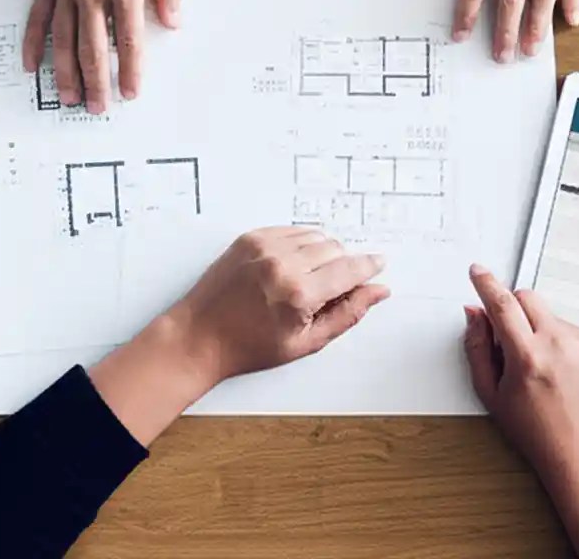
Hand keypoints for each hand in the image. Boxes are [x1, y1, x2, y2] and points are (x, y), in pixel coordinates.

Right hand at [26, 0, 180, 113]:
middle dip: (96, 83)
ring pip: (64, 40)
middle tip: (98, 108)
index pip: (129, 40)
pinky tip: (31, 64)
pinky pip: (38, 17)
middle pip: (93, 49)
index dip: (131, 71)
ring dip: (66, 73)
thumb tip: (173, 20)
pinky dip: (33, 43)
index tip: (131, 92)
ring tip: (69, 98)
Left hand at [90, 228, 388, 445]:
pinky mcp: (250, 238)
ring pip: (315, 236)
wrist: (200, 336)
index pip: (349, 269)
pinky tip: (289, 267)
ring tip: (305, 280)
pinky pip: (291, 230)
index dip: (368, 267)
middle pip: (335, 248)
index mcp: (299, 294)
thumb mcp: (306, 342)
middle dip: (341, 266)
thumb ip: (347, 314)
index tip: (378, 264)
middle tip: (327, 290)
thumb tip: (378, 291)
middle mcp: (282, 264)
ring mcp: (264, 247)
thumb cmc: (249, 346)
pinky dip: (299, 245)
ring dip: (320, 253)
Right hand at [463, 265, 578, 556]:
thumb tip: (474, 313)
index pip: (502, 306)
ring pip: (547, 313)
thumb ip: (477, 348)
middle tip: (508, 336)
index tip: (478, 271)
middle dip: (512, 307)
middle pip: (527, 297)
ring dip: (536, 328)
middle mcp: (558, 345)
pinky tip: (558, 369)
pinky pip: (567, 327)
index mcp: (528, 358)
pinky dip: (557, 339)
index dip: (487, 284)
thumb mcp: (491, 393)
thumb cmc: (532, 427)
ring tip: (539, 366)